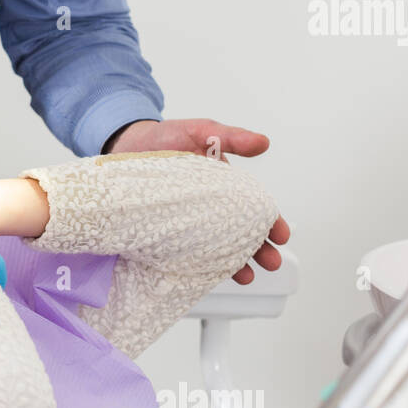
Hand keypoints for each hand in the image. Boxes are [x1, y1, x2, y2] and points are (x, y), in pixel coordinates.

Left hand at [107, 118, 289, 283]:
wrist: (126, 144)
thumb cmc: (167, 137)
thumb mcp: (201, 132)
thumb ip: (230, 137)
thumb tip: (263, 142)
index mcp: (225, 186)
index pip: (254, 208)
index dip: (271, 223)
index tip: (281, 235)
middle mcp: (210, 207)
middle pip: (241, 233)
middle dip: (260, 249)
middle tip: (271, 262)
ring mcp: (189, 220)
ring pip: (217, 246)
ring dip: (234, 262)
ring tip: (246, 276)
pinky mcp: (166, 230)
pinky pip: (186, 251)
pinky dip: (199, 264)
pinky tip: (207, 274)